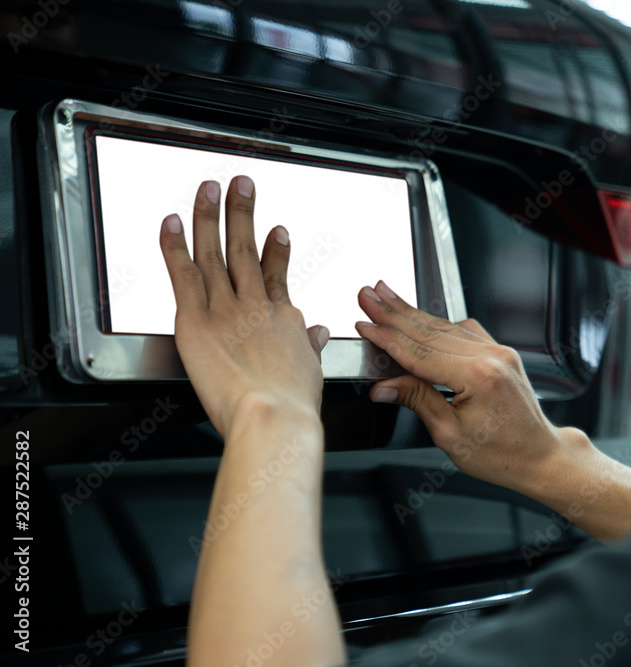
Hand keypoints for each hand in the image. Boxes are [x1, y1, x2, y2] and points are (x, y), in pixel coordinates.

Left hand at [159, 176, 328, 437]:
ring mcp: (227, 308)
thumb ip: (311, 348)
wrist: (273, 416)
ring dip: (210, 215)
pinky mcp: (196, 319)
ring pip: (215, 251)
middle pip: (245, 248)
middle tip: (240, 184)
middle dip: (242, 212)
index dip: (276, 250)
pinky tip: (170, 221)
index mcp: (284, 319)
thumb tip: (317, 335)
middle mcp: (256, 304)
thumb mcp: (311, 372)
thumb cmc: (292, 405)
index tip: (277, 231)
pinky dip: (174, 245)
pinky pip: (182, 273)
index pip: (276, 275)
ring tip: (208, 188)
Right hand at [354, 281, 570, 493]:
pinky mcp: (500, 352)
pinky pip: (462, 331)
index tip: (364, 323)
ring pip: (445, 326)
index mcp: (477, 377)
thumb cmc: (501, 454)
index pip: (419, 352)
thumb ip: (417, 400)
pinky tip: (419, 315)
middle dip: (393, 311)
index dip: (387, 337)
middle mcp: (491, 356)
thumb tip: (383, 387)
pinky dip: (437, 322)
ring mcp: (498, 351)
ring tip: (385, 296)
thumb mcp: (450, 434)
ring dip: (411, 312)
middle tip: (367, 294)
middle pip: (430, 330)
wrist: (539, 456)